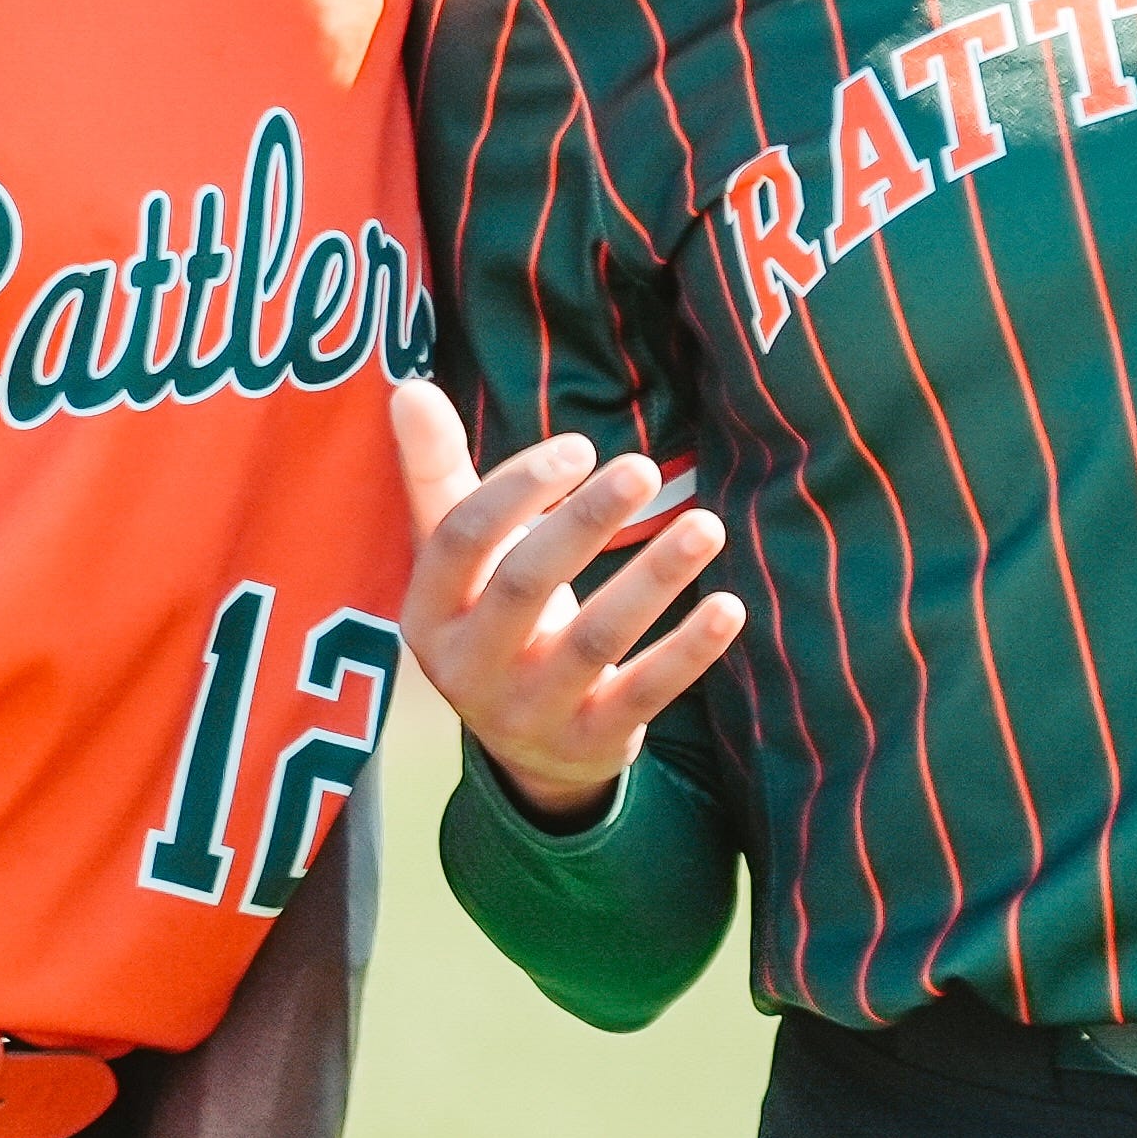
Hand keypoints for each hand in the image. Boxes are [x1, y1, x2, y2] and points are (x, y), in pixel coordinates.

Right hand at [392, 375, 745, 827]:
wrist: (526, 749)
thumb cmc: (493, 616)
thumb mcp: (459, 558)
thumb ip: (437, 473)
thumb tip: (408, 388)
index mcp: (429, 612)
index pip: (461, 540)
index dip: (516, 488)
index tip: (580, 447)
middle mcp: (469, 668)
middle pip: (525, 586)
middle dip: (584, 524)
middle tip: (641, 468)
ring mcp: (530, 712)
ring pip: (595, 641)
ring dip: (653, 579)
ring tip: (707, 526)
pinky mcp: (592, 743)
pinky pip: (645, 694)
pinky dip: (689, 651)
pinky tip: (729, 605)